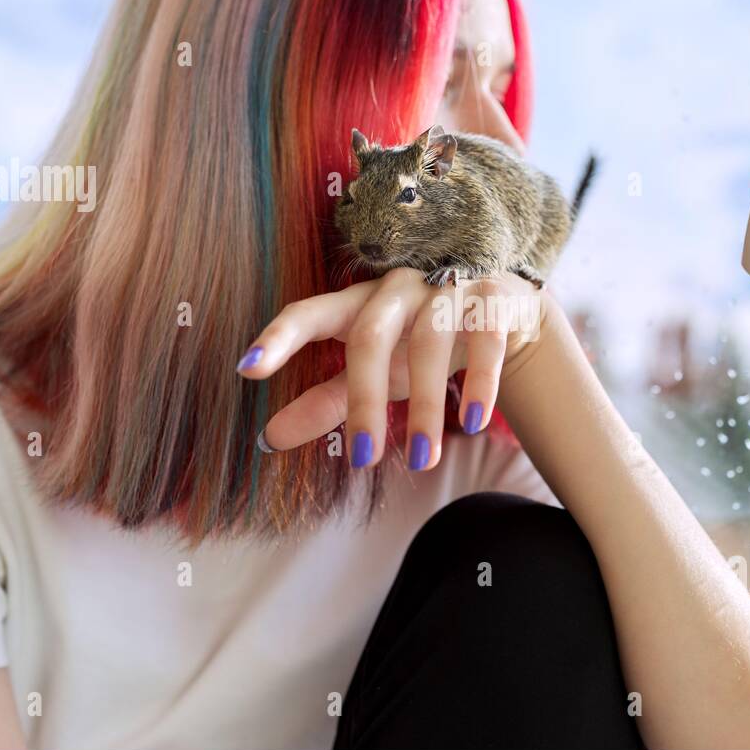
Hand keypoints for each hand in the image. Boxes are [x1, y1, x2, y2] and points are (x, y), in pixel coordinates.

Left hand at [235, 268, 552, 469]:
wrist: (501, 312)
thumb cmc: (420, 341)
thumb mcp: (375, 371)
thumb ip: (326, 401)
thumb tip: (270, 438)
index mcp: (356, 304)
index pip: (309, 313)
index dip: (278, 338)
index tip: (247, 370)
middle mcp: (395, 289)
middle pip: (370, 335)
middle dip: (365, 398)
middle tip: (363, 459)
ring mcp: (445, 289)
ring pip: (429, 341)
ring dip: (425, 406)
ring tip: (422, 460)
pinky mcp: (492, 298)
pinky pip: (484, 339)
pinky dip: (479, 382)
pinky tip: (471, 422)